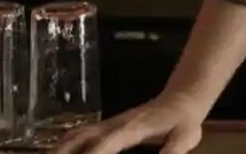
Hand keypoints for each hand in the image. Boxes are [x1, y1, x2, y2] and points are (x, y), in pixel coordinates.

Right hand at [51, 92, 205, 153]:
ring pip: (77, 134)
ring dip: (60, 149)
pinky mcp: (108, 127)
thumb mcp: (185, 137)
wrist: (183, 97)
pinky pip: (81, 135)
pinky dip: (66, 146)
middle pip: (81, 136)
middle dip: (62, 152)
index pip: (107, 143)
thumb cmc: (184, 120)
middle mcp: (115, 124)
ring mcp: (109, 124)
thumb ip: (172, 151)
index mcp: (132, 128)